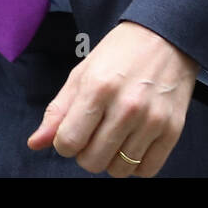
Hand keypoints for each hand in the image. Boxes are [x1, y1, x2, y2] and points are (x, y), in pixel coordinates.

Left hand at [26, 20, 198, 177]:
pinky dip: (136, 164)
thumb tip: (35, 144)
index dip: (65, 141)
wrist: (167, 36)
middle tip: (96, 131)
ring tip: (116, 134)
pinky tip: (134, 142)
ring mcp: (152, 120)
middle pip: (92, 162)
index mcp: (98, 87)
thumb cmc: (120, 53)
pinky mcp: (173, 129)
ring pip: (119, 170)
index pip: (67, 143)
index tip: (74, 129)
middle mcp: (126, 106)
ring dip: (112, 158)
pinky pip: (146, 170)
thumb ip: (58, 110)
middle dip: (86, 152)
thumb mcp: (83, 73)